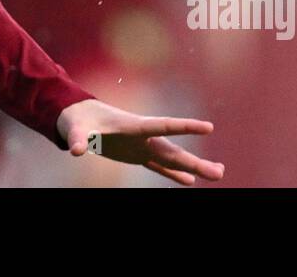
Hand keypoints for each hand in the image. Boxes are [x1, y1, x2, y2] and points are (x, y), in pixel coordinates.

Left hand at [57, 98, 224, 184]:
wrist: (77, 116)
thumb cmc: (77, 120)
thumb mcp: (75, 129)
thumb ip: (77, 139)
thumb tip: (75, 150)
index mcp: (132, 126)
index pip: (163, 125)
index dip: (185, 127)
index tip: (209, 127)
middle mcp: (143, 136)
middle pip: (173, 150)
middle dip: (196, 162)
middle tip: (220, 172)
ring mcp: (142, 146)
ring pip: (172, 159)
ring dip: (193, 167)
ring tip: (218, 174)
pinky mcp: (137, 155)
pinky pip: (160, 166)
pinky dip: (175, 173)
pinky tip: (191, 181)